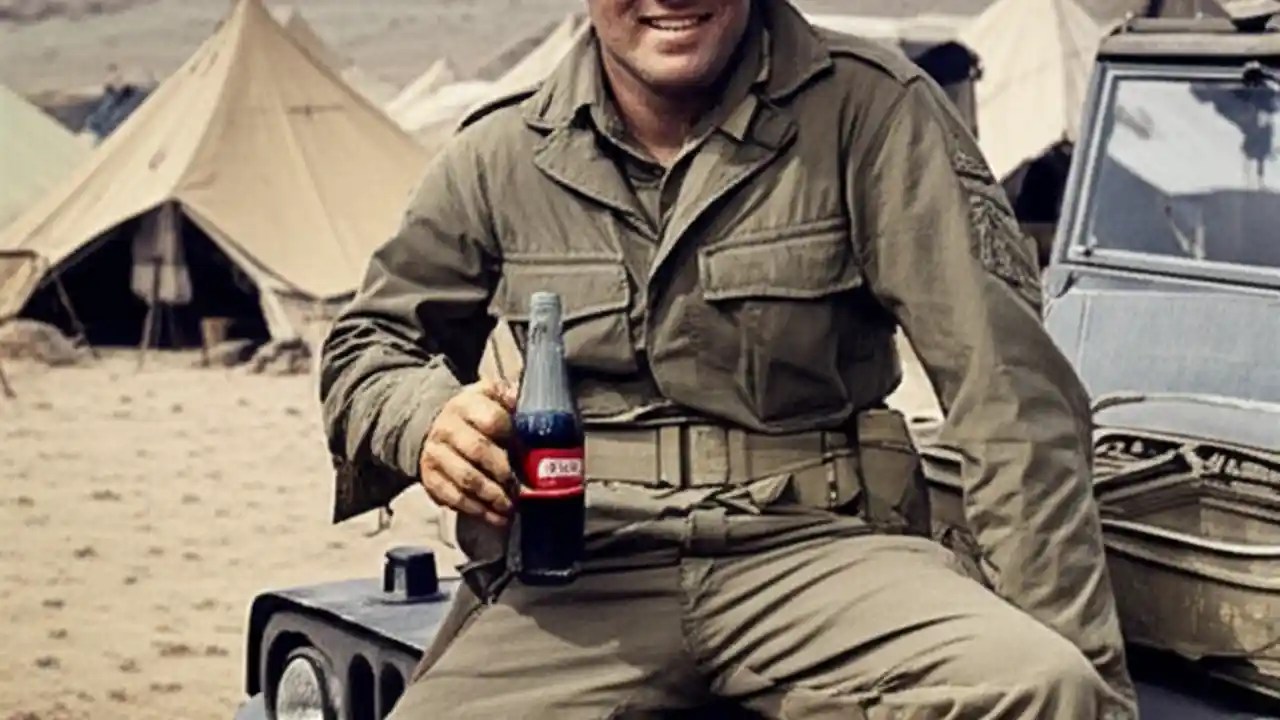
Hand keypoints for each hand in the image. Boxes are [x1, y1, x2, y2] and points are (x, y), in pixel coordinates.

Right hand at [419, 379, 518, 526]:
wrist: (432, 427)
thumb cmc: (473, 416)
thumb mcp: (488, 397)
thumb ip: (508, 398)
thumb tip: (527, 403)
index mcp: (465, 404)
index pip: (492, 420)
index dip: (512, 437)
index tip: (528, 452)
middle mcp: (446, 428)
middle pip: (479, 451)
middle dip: (504, 473)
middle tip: (521, 488)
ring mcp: (435, 454)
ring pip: (467, 479)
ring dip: (493, 497)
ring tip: (511, 508)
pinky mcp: (430, 478)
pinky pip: (454, 498)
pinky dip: (477, 510)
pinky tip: (495, 517)